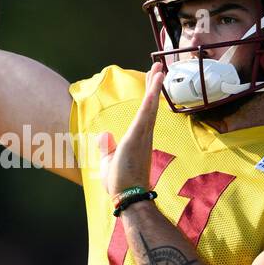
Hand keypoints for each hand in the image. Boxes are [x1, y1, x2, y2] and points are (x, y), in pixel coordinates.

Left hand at [98, 63, 164, 196]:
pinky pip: (145, 115)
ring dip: (154, 87)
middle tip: (158, 66)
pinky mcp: (137, 138)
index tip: (152, 78)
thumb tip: (104, 135)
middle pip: (150, 105)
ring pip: (150, 107)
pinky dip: (150, 100)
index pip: (144, 113)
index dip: (149, 95)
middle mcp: (145, 136)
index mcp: (139, 139)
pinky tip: (154, 87)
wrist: (127, 198)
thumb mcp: (108, 162)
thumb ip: (107, 147)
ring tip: (159, 68)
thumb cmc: (120, 183)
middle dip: (154, 85)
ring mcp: (143, 137)